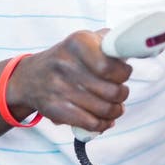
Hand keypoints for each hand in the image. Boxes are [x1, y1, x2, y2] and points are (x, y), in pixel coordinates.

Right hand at [5, 30, 131, 134]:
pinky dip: (103, 124)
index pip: (111, 66)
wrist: (30, 78)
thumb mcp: (84, 40)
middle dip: (122, 94)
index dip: (124, 73)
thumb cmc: (67, 58)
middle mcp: (66, 64)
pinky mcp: (56, 109)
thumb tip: (134, 44)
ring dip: (116, 110)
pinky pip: (90, 123)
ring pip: (104, 109)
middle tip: (121, 92)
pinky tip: (105, 119)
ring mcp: (60, 88)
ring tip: (116, 107)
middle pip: (112, 90)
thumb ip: (108, 40)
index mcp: (78, 43)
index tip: (124, 73)